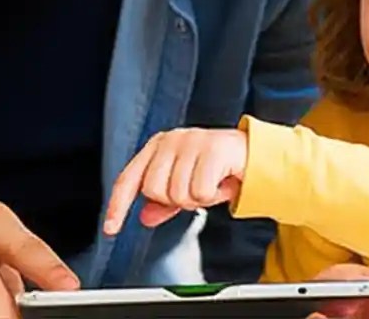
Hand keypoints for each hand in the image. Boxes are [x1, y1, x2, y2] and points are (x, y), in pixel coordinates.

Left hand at [102, 128, 247, 235]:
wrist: (257, 155)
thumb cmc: (219, 168)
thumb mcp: (187, 185)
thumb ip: (164, 201)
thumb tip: (144, 216)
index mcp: (159, 146)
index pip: (129, 178)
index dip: (118, 205)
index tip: (111, 228)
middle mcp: (171, 140)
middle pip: (154, 189)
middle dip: (175, 200)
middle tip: (195, 192)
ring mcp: (192, 141)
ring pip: (177, 193)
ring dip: (197, 199)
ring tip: (210, 185)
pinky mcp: (212, 148)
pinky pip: (200, 192)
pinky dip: (212, 196)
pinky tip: (221, 183)